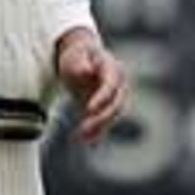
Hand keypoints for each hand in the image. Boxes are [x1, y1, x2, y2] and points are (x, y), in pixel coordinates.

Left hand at [56, 28, 127, 143]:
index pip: (111, 86)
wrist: (81, 59)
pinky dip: (97, 132)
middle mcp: (120, 84)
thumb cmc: (77, 55)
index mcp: (113, 68)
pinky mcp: (109, 108)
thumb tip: (86, 71)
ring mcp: (117, 97)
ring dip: (98, 128)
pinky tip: (84, 140)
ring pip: (113, 116)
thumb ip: (79, 63)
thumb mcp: (74, 55)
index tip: (88, 110)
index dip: (102, 99)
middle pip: (116, 104)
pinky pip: (107, 122)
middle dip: (101, 118)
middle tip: (82, 128)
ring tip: (80, 136)